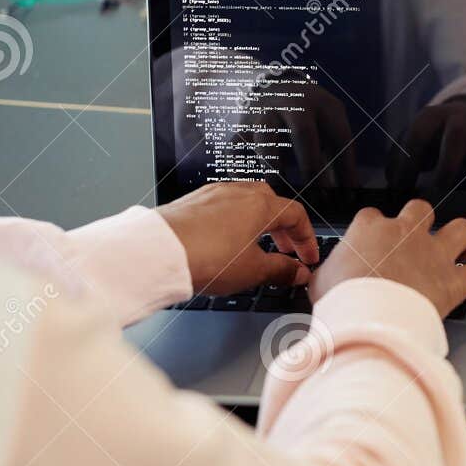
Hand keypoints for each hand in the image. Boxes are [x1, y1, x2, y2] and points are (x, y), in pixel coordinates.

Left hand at [158, 181, 319, 296]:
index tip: (307, 258)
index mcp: (260, 204)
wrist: (158, 252)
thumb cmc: (205, 257)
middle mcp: (237, 192)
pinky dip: (233, 224)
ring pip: (245, 205)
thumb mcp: (253, 271)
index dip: (306, 239)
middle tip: (285, 253)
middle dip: (282, 230)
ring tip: (255, 249)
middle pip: (271, 205)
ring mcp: (211, 194)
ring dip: (257, 225)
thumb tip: (298, 272)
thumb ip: (281, 270)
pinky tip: (225, 244)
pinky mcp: (191, 203)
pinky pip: (221, 209)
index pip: (296, 215)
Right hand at [233, 82, 358, 188]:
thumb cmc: (308, 114)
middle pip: (302, 132)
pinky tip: (249, 190)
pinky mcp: (243, 127)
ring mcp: (265, 113)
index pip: (339, 136)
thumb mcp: (328, 120)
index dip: (345, 168)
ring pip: (266, 140)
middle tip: (319, 197)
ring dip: (274, 169)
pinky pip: (236, 150)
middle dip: (311, 167)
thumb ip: (337, 150)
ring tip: (281, 195)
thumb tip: (348, 191)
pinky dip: (239, 171)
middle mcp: (292, 103)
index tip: (347, 196)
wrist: (271, 85)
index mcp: (322, 103)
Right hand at [310, 200, 465, 316]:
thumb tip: (318, 278)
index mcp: (370, 228)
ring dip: (464, 237)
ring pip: (461, 229)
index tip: (372, 244)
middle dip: (421, 220)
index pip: (373, 216)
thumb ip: (325, 274)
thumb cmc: (342, 301)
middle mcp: (405, 233)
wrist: (368, 319)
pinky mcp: (453, 281)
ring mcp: (433, 255)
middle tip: (418, 237)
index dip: (374, 230)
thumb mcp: (319, 283)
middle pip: (420, 210)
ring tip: (462, 246)